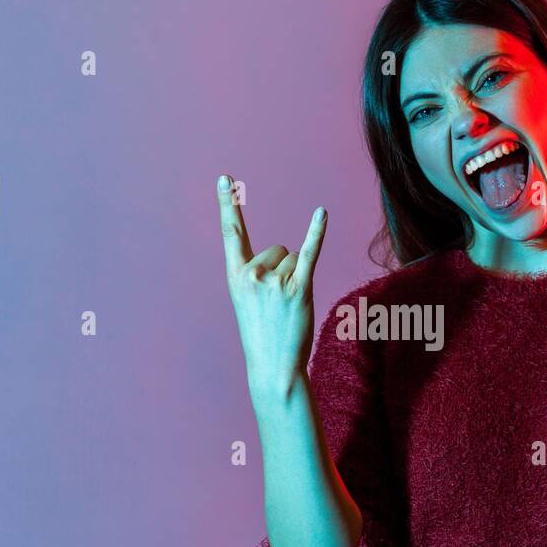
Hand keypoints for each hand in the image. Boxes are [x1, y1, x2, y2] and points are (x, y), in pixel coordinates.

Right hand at [217, 174, 327, 404]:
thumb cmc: (263, 334)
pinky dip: (316, 232)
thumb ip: (258, 274)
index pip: (232, 233)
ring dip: (297, 279)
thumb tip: (287, 252)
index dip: (229, 204)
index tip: (225, 178)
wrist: (274, 367)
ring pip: (294, 258)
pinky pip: (309, 252)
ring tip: (288, 307)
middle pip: (278, 248)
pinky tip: (321, 213)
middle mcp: (253, 274)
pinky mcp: (299, 288)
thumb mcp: (249, 302)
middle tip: (277, 304)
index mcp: (235, 276)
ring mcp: (275, 281)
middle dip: (283, 271)